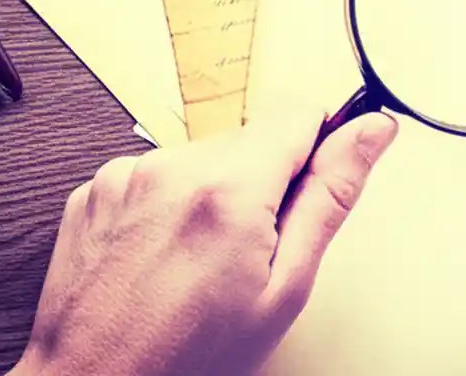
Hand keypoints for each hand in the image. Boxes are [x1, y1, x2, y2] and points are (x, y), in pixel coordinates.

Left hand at [11, 110, 397, 375]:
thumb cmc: (187, 358)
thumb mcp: (284, 289)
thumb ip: (331, 197)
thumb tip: (371, 132)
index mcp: (229, 189)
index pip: (299, 114)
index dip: (318, 149)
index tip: (312, 189)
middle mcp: (171, 168)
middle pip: (250, 139)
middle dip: (264, 184)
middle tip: (252, 252)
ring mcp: (125, 176)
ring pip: (203, 158)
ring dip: (215, 195)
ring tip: (201, 262)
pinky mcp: (94, 190)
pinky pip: (155, 176)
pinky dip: (169, 207)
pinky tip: (165, 257)